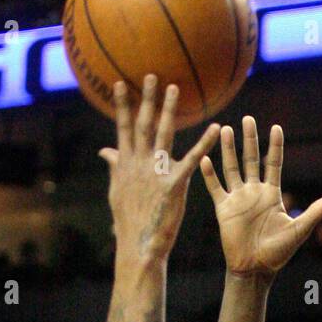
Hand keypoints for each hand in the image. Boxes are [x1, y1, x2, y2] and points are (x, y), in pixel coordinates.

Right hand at [99, 77, 219, 268]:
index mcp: (125, 164)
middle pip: (142, 124)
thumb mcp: (117, 191)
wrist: (138, 246)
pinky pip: (191, 159)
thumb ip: (114, 167)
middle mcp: (138, 163)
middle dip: (146, 100)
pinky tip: (216, 128)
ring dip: (169, 111)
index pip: (123, 128)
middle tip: (151, 75)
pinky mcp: (173, 184)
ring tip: (175, 88)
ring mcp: (155, 172)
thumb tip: (105, 151)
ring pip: (163, 134)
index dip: (122, 106)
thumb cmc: (129, 222)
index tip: (121, 83)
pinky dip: (204, 143)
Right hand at [200, 116, 321, 279]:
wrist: (255, 269)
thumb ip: (315, 212)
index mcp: (272, 195)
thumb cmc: (277, 253)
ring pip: (232, 168)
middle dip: (249, 139)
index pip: (274, 164)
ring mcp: (238, 199)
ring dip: (228, 150)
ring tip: (224, 129)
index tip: (276, 127)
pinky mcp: (223, 209)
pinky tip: (205, 158)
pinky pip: (215, 187)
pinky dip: (209, 174)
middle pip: (251, 159)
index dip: (275, 146)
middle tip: (247, 119)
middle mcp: (254, 193)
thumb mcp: (299, 230)